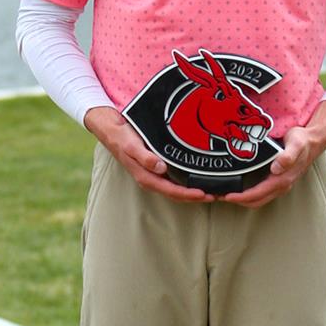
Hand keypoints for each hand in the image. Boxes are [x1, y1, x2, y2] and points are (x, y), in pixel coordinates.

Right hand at [83, 104, 211, 201]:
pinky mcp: (154, 167)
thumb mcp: (131, 145)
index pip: (170, 191)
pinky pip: (172, 180)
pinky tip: (195, 178)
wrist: (109, 129)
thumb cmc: (121, 136)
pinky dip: (185, 182)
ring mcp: (152, 174)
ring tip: (210, 191)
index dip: (187, 194)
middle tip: (215, 195)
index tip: (204, 194)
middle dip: (194, 197)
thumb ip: (145, 157)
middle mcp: (150, 178)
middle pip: (175, 194)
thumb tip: (161, 169)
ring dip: (191, 192)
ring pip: (174, 189)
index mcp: (145, 176)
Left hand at [220, 98, 325, 207]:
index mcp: (282, 180)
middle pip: (255, 201)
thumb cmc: (302, 140)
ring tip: (225, 193)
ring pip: (258, 199)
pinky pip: (261, 193)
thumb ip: (288, 156)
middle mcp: (281, 186)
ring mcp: (280, 185)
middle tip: (219, 196)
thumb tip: (276, 168)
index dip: (241, 197)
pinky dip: (248, 194)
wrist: (313, 139)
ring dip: (242, 199)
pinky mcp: (278, 180)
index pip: (257, 194)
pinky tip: (238, 186)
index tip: (226, 196)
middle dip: (237, 202)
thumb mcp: (296, 144)